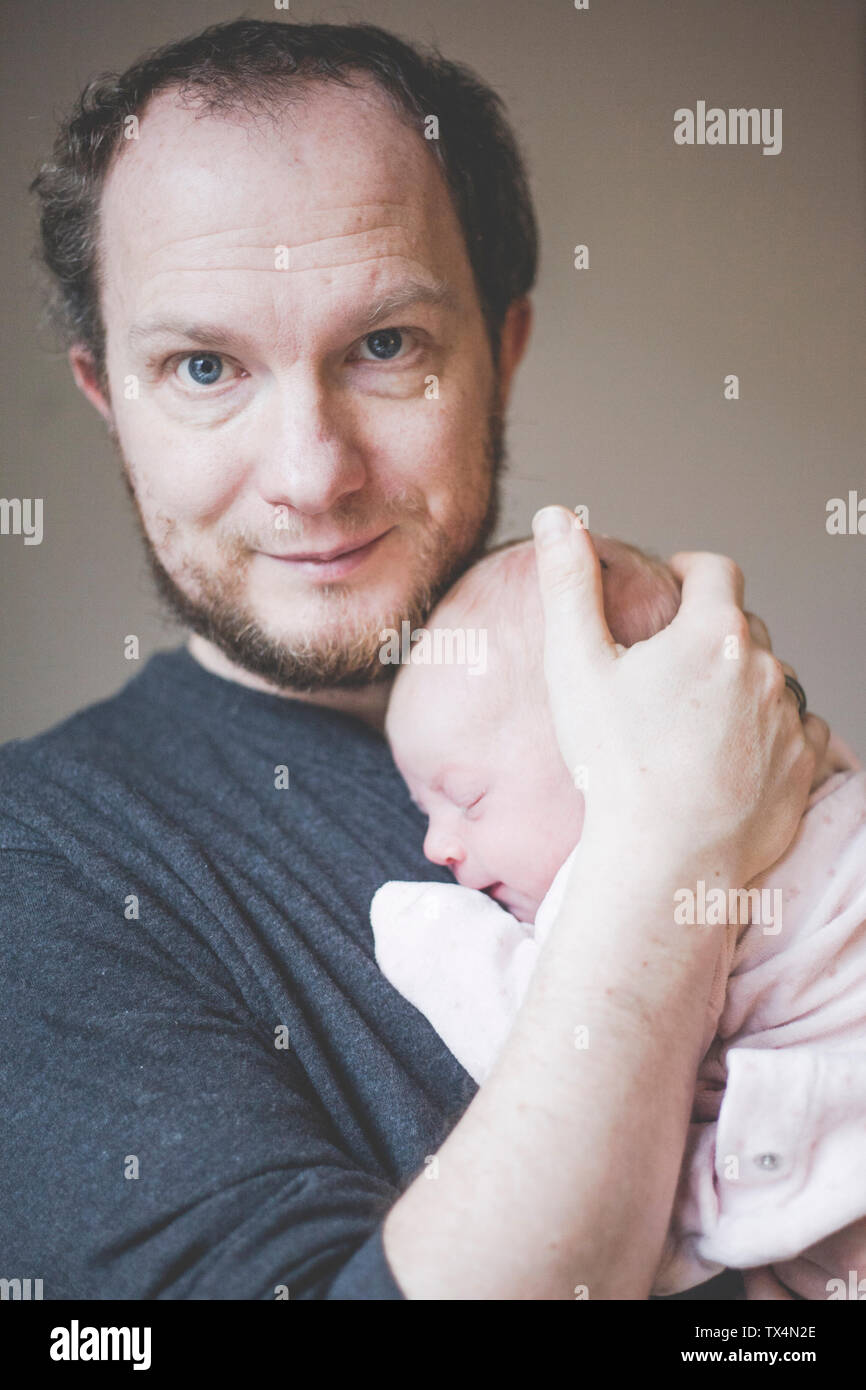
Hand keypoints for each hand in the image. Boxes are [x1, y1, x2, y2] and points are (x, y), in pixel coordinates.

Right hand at [531, 507, 828, 884]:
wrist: (664, 859)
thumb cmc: (614, 765)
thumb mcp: (577, 666)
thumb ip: (568, 584)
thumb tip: (556, 516)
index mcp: (711, 633)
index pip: (715, 570)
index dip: (691, 569)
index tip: (673, 584)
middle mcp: (763, 667)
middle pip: (744, 625)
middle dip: (711, 632)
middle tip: (670, 665)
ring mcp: (790, 719)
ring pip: (771, 678)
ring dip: (743, 682)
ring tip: (698, 715)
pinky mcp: (804, 766)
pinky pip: (800, 728)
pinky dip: (772, 730)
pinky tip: (733, 753)